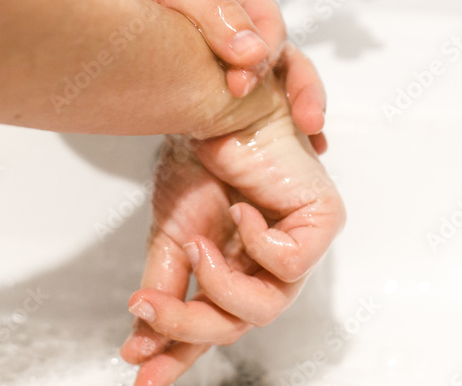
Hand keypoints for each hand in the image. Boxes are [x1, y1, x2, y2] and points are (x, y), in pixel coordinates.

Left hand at [49, 0, 327, 146]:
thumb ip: (208, 7)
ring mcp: (214, 47)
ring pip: (268, 74)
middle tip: (308, 117)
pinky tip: (279, 136)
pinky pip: (236, 94)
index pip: (266, 19)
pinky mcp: (195, 74)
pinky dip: (261, 115)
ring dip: (291, 102)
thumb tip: (250, 50)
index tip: (244, 80)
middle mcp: (227, 16)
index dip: (265, 50)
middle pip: (279, 50)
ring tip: (310, 135)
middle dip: (299, 84)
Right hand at [120, 77, 344, 384]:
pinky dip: (259, 244)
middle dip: (187, 326)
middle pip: (235, 324)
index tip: (139, 377)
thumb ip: (165, 287)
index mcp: (235, 263)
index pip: (212, 322)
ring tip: (194, 247)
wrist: (211, 102)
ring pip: (266, 307)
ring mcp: (297, 242)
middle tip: (145, 312)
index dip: (178, 351)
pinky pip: (291, 263)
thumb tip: (139, 341)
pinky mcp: (322, 218)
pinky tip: (241, 211)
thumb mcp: (172, 232)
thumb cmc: (200, 157)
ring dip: (219, 285)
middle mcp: (267, 260)